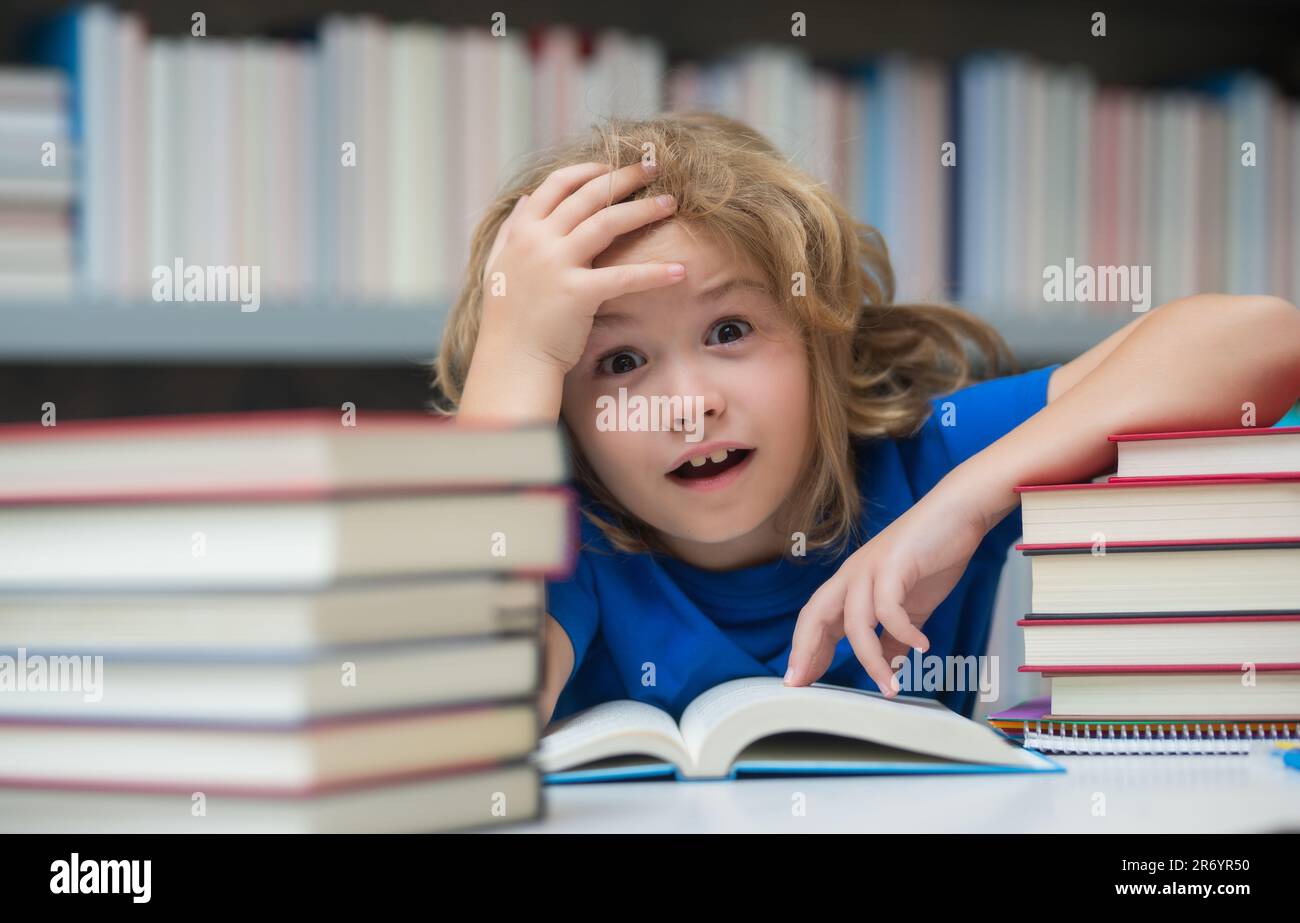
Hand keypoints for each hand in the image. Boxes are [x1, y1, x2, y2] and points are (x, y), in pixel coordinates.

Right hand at [476, 160, 685, 373]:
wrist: (511, 360)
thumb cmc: (509, 317)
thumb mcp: (500, 264)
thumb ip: (511, 229)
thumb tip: (527, 199)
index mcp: (522, 231)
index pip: (558, 184)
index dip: (589, 170)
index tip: (613, 168)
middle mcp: (538, 241)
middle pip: (589, 195)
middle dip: (625, 178)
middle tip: (655, 168)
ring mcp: (557, 265)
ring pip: (607, 223)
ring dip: (643, 208)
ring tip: (670, 202)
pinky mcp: (578, 294)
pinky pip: (624, 277)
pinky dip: (655, 272)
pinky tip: (679, 270)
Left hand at [785, 484, 990, 695]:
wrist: (958, 513)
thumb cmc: (932, 556)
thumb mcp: (911, 606)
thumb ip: (895, 636)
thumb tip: (889, 667)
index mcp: (851, 584)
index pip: (815, 619)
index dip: (805, 650)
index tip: (800, 681)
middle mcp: (852, 575)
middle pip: (815, 615)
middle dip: (807, 651)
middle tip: (804, 683)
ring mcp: (869, 567)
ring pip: (854, 621)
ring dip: (870, 660)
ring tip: (889, 687)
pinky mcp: (893, 564)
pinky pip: (888, 607)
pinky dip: (903, 631)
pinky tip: (922, 646)